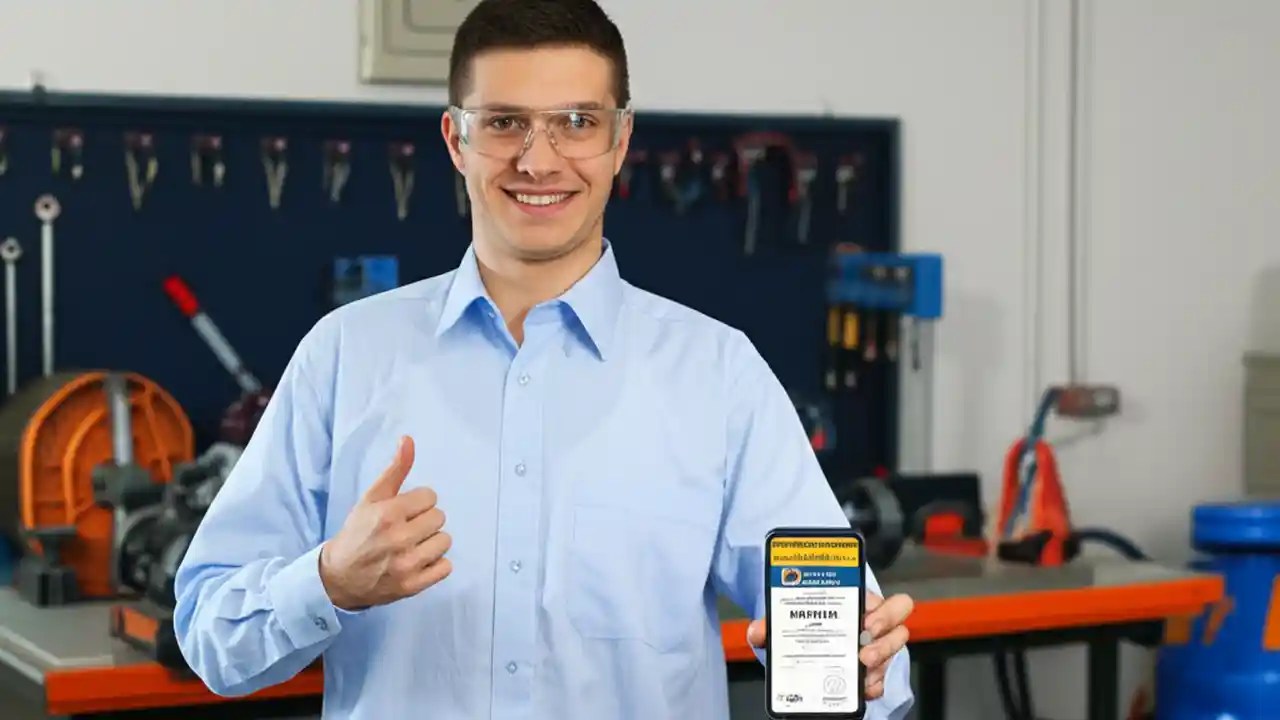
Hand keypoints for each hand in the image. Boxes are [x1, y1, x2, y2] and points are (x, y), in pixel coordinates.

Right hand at [319, 435, 452, 609]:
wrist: (338, 577)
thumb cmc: (357, 533)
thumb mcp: (371, 498)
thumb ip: (395, 469)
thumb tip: (409, 439)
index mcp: (388, 513)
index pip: (430, 496)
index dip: (417, 503)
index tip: (402, 512)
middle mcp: (399, 538)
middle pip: (439, 517)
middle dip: (424, 521)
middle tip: (405, 529)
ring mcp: (407, 564)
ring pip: (445, 541)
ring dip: (432, 542)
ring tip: (412, 546)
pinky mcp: (413, 586)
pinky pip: (446, 567)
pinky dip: (435, 565)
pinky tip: (417, 562)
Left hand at [747, 591, 913, 700]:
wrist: (802, 650)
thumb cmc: (803, 626)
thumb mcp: (786, 622)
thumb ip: (770, 624)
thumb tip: (757, 631)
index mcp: (858, 604)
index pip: (886, 600)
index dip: (883, 610)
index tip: (865, 622)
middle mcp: (873, 625)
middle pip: (899, 623)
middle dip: (886, 635)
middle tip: (864, 647)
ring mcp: (876, 650)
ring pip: (894, 652)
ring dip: (880, 660)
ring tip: (861, 668)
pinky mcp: (872, 674)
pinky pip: (881, 681)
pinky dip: (872, 686)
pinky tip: (860, 690)